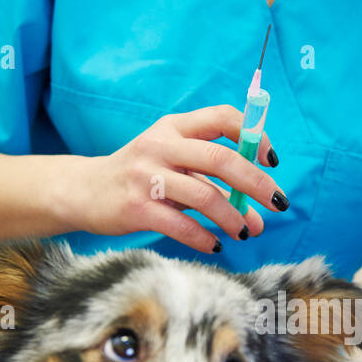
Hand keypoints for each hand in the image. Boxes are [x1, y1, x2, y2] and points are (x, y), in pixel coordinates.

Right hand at [56, 105, 286, 253]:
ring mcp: (147, 177)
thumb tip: (258, 216)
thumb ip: (212, 181)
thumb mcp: (171, 162)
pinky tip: (214, 244)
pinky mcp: (136, 208)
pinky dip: (203, 238)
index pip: (222, 117)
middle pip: (220, 159)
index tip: (272, 160)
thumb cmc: (139, 177)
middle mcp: (161, 146)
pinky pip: (180, 225)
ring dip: (233, 217)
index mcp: (174, 127)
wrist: (83, 191)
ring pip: (203, 195)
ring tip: (246, 231)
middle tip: (278, 204)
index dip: (253, 136)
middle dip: (256, 182)